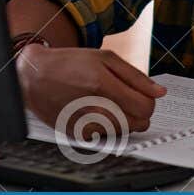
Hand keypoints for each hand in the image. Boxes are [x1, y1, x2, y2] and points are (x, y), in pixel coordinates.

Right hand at [16, 44, 165, 134]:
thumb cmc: (69, 63)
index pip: (145, 107)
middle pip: (138, 123)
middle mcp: (93, 106)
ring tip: (106, 102)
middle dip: (138, 112)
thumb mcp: (104, 58)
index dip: (149, 102)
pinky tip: (94, 111)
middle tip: (126, 99)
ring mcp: (84, 123)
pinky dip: (106, 126)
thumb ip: (135, 76)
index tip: (142, 96)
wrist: (34, 76)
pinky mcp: (77, 135)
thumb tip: (160, 92)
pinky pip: (106, 137)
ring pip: (124, 131)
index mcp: (102, 83)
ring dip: (123, 119)